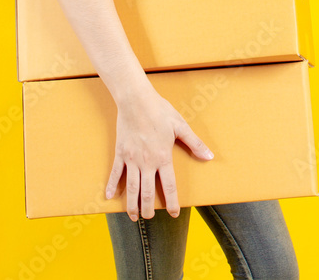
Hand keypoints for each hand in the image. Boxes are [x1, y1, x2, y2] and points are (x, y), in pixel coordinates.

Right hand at [105, 86, 213, 220]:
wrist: (136, 100)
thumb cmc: (160, 111)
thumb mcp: (181, 126)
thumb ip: (194, 143)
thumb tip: (209, 156)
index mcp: (163, 157)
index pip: (169, 186)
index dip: (172, 202)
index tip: (174, 213)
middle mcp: (146, 162)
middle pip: (147, 192)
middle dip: (149, 208)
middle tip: (150, 218)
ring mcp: (131, 159)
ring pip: (131, 187)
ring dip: (132, 204)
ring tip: (133, 216)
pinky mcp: (120, 153)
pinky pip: (115, 173)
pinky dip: (111, 185)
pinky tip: (109, 196)